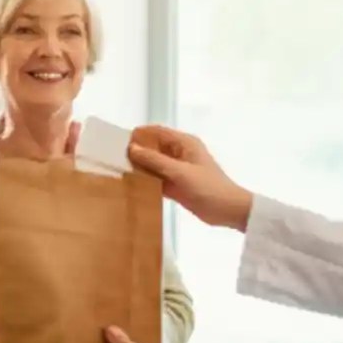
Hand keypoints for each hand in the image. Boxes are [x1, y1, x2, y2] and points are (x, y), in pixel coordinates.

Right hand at [129, 125, 252, 230]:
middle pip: (154, 148)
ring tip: (119, 172)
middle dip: (137, 152)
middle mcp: (180, 154)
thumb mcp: (180, 172)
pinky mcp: (176, 186)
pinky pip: (158, 180)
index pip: (158, 132)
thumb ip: (155, 160)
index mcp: (184, 143)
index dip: (140, 134)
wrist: (228, 210)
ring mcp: (178, 171)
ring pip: (154, 165)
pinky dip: (147, 182)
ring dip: (141, 168)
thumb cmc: (207, 186)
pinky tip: (131, 186)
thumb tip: (132, 148)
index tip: (119, 142)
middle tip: (114, 159)